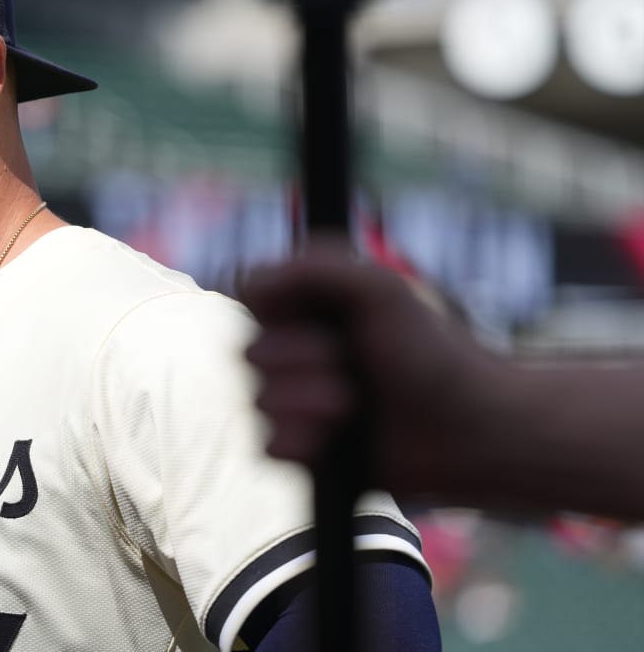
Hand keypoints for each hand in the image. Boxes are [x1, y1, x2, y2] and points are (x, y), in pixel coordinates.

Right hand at [239, 239, 501, 497]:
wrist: (467, 429)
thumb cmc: (434, 354)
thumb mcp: (382, 289)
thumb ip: (317, 267)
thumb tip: (254, 280)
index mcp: (308, 306)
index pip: (249, 291)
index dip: (269, 305)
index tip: (307, 313)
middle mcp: (295, 350)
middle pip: (249, 352)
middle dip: (300, 362)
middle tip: (349, 368)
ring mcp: (296, 402)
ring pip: (257, 402)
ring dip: (307, 405)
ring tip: (352, 407)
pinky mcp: (303, 449)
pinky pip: (269, 446)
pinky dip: (303, 442)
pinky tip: (336, 441)